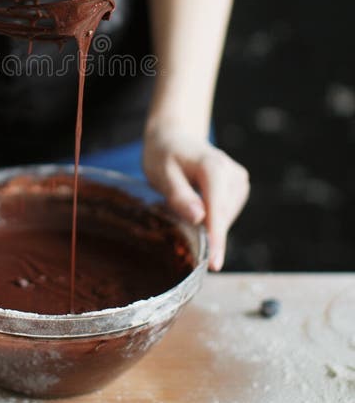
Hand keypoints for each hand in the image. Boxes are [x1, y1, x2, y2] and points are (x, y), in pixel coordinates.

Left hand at [142, 125, 249, 271]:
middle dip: (206, 233)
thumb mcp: (162, 174)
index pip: (218, 210)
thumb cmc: (164, 154)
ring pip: (226, 218)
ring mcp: (239, 180)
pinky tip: (197, 205)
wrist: (174, 137)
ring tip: (185, 204)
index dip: (216, 239)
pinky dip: (212, 218)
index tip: (214, 264)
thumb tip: (199, 218)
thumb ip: (180, 196)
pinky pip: (227, 214)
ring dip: (208, 224)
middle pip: (223, 217)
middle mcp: (232, 173)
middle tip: (178, 223)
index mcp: (213, 167)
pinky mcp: (239, 187)